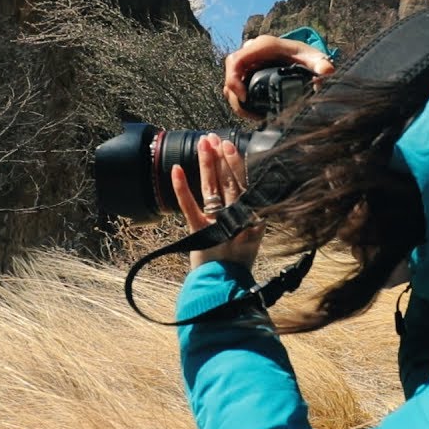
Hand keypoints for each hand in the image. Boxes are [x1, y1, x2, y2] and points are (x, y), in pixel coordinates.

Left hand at [170, 133, 263, 269]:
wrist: (227, 289)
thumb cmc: (237, 267)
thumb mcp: (251, 240)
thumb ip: (252, 219)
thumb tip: (248, 197)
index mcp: (252, 218)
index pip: (245, 185)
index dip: (236, 164)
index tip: (230, 145)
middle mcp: (238, 218)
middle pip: (229, 182)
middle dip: (221, 158)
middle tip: (215, 138)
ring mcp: (219, 224)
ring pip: (213, 189)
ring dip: (207, 165)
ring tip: (203, 143)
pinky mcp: (200, 232)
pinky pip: (190, 206)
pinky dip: (181, 188)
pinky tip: (176, 169)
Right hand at [223, 35, 335, 119]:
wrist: (303, 55)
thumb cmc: (305, 56)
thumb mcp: (314, 59)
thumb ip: (321, 64)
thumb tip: (327, 70)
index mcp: (264, 46)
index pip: (237, 60)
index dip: (234, 78)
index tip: (243, 96)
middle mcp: (252, 50)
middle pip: (231, 69)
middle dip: (234, 92)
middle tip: (246, 111)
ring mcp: (248, 61)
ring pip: (231, 78)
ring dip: (236, 98)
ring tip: (251, 114)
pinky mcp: (247, 71)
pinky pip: (236, 84)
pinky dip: (240, 98)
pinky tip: (251, 110)